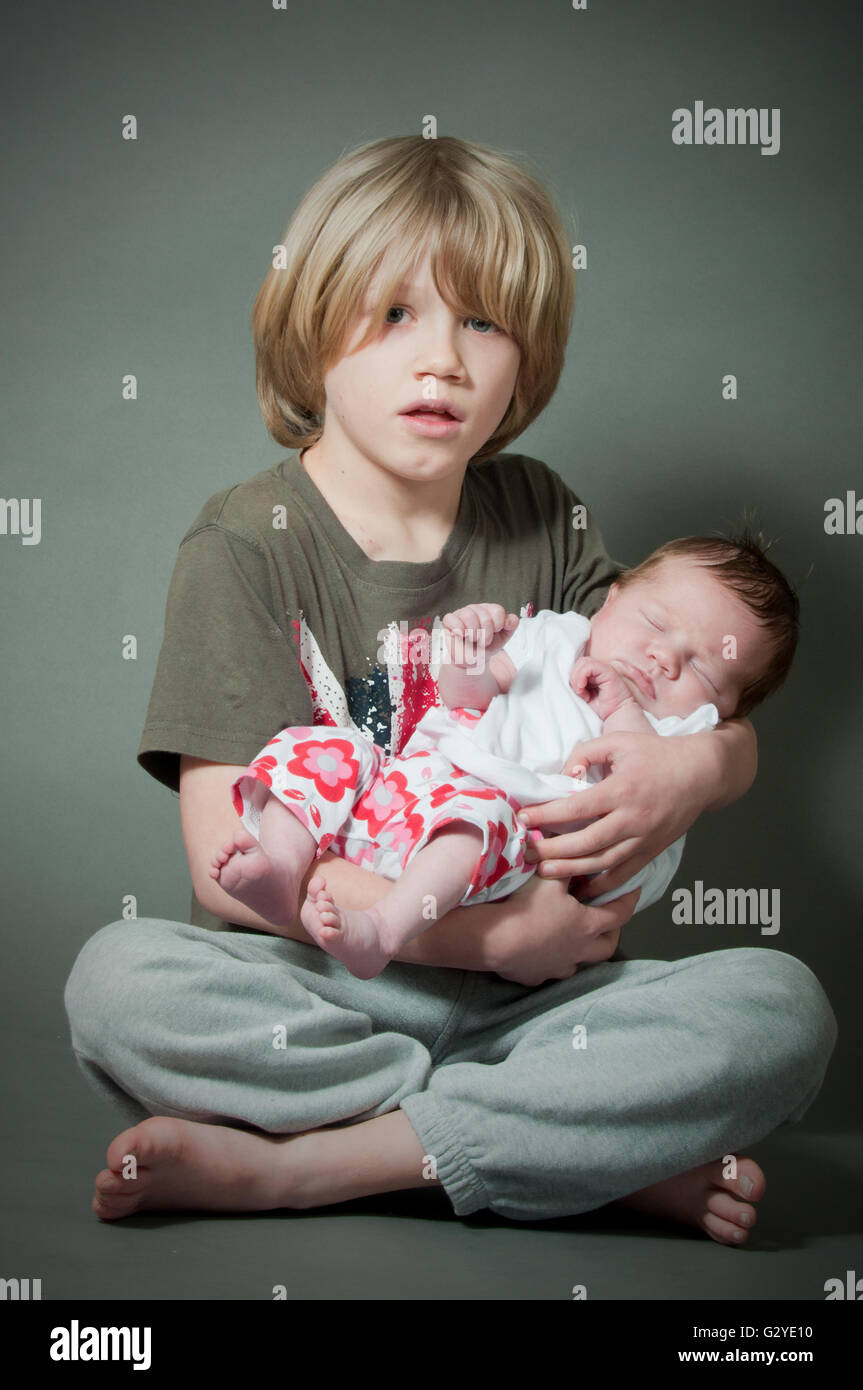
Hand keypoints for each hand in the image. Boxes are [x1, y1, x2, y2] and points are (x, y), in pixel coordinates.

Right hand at [442, 603, 518, 672]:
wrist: (473, 659)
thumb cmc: (487, 646)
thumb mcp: (503, 636)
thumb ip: (511, 625)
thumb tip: (511, 619)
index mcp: (490, 610)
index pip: (497, 611)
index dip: (498, 626)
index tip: (495, 634)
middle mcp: (476, 609)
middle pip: (484, 616)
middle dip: (486, 634)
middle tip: (483, 641)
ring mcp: (462, 613)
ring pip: (469, 616)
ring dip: (473, 633)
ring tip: (473, 639)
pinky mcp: (449, 620)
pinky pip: (452, 618)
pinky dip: (458, 629)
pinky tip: (461, 635)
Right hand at [493, 873, 639, 985]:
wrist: (494, 940)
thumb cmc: (527, 906)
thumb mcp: (549, 878)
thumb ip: (565, 863)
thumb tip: (570, 846)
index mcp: (587, 926)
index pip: (620, 913)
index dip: (629, 899)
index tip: (633, 888)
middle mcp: (578, 951)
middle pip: (607, 947)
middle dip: (611, 932)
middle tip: (605, 919)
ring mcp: (557, 967)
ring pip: (578, 962)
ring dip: (579, 949)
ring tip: (569, 935)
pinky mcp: (535, 977)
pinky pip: (548, 969)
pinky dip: (548, 959)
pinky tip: (538, 949)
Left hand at [520, 729, 712, 898]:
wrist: (701, 774)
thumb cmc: (656, 755)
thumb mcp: (619, 741)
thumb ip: (586, 753)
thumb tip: (563, 777)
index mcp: (622, 790)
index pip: (576, 808)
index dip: (545, 815)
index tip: (523, 818)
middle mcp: (633, 819)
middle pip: (585, 843)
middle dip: (551, 850)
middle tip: (525, 852)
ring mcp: (643, 839)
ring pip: (602, 863)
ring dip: (570, 870)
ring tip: (543, 871)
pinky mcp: (651, 851)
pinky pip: (623, 874)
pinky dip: (601, 885)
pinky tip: (580, 888)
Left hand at [569, 655, 635, 725]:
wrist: (617, 717)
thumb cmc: (600, 710)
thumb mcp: (582, 696)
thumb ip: (575, 685)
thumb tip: (561, 679)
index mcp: (593, 674)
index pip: (577, 665)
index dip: (571, 677)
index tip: (575, 692)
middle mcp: (599, 669)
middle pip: (578, 663)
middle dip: (573, 678)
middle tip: (579, 694)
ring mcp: (604, 669)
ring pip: (582, 662)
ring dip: (577, 678)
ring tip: (582, 693)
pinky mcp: (608, 671)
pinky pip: (589, 666)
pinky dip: (581, 677)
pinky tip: (583, 690)